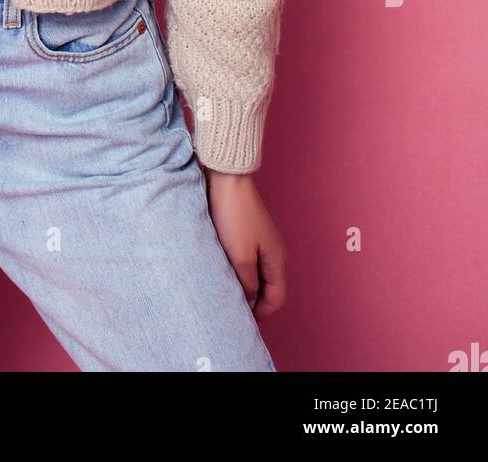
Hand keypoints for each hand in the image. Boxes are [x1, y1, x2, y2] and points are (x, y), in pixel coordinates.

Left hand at [205, 170, 286, 320]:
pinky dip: (238, 270)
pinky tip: (223, 270)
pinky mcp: (249, 233)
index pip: (277, 299)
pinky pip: (248, 260)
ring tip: (225, 290)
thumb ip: (246, 284)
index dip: (261, 314)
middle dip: (252, 301)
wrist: (227, 179)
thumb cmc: (234, 216)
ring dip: (243, 285)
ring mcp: (262, 242)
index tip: (241, 320)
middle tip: (230, 308)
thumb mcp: (239, 257)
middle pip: (268, 288)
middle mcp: (274, 252)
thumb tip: (249, 302)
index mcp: (277, 260)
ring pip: (256, 274)